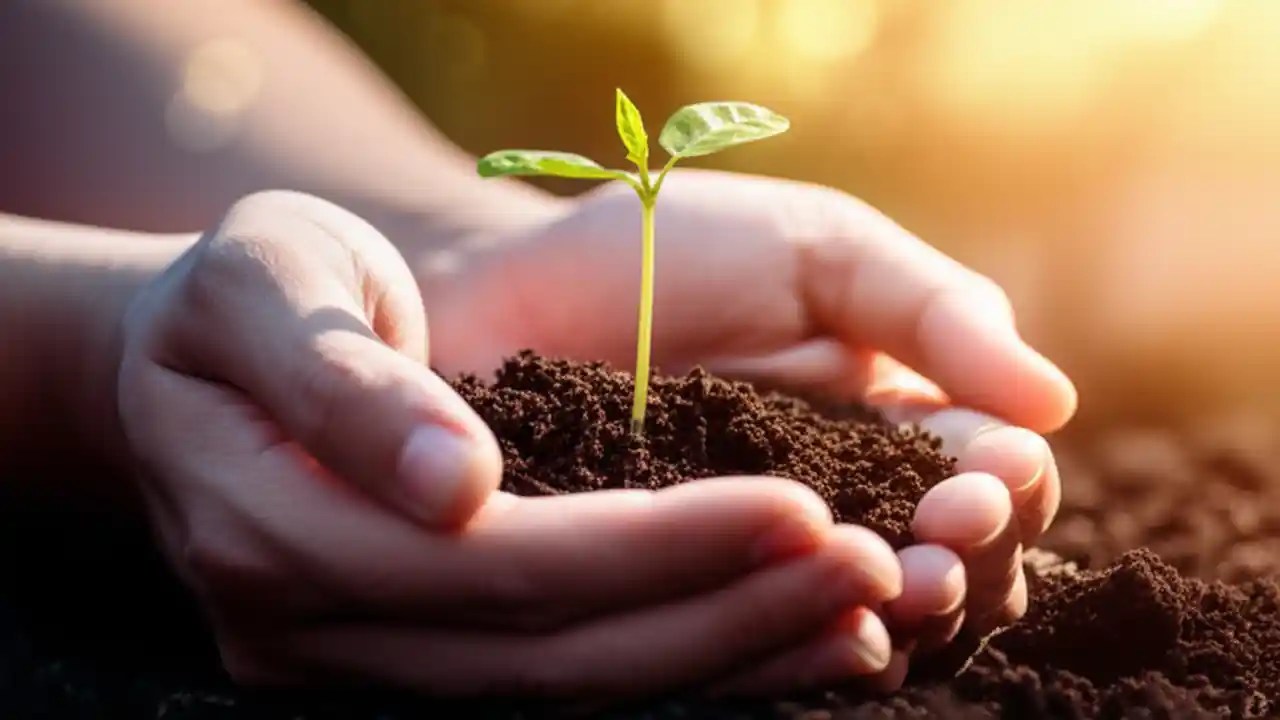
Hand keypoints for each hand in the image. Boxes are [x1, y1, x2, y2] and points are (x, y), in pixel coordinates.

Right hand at [114, 191, 913, 697]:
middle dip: (720, 614)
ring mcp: (356, 663)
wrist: (182, 367)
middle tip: (869, 566)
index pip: (500, 564)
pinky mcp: (405, 661)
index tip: (800, 505)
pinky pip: (555, 682)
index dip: (656, 547)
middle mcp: (315, 629)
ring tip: (858, 610)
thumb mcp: (262, 286)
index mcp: (277, 530)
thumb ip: (344, 383)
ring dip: (721, 656)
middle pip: (550, 654)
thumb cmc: (236, 297)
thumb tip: (459, 486)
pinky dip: (675, 662)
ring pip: (563, 692)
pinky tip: (776, 633)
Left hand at [421, 170, 1074, 682]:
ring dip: (910, 613)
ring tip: (902, 587)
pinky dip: (814, 644)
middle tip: (943, 545)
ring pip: (874, 614)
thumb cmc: (667, 252)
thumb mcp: (821, 249)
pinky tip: (832, 635)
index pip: (992, 476)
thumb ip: (934, 311)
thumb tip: (1058, 401)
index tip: (987, 477)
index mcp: (891, 418)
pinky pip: (770, 641)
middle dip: (969, 560)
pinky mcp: (693, 598)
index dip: (1007, 487)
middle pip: (955, 563)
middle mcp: (846, 500)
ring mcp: (768, 558)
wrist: (512, 290)